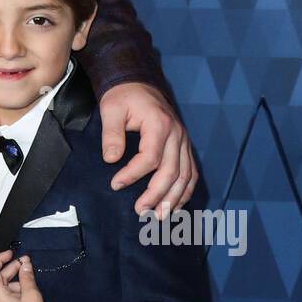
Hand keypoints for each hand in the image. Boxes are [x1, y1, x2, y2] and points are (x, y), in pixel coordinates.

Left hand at [0, 250, 49, 301]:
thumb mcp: (31, 294)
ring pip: (7, 286)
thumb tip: (25, 264)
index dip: (1, 259)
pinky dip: (18, 289)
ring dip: (18, 280)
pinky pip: (9, 295)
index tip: (11, 252)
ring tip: (32, 278)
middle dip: (14, 268)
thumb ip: (27, 276)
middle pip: (1, 278)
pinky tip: (29, 289)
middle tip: (27, 262)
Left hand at [99, 82, 197, 219]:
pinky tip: (175, 207)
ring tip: (159, 217)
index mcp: (159, 124)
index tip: (115, 184)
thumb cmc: (124, 97)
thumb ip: (111, 134)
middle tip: (140, 210)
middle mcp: (177, 134)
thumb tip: (110, 159)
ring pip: (185, 176)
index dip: (133, 174)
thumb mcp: (112, 109)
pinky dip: (185, 192)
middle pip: (171, 171)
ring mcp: (183, 141)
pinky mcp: (183, 147)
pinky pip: (191, 173)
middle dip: (156, 195)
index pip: (150, 157)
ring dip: (173, 199)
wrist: (139, 85)